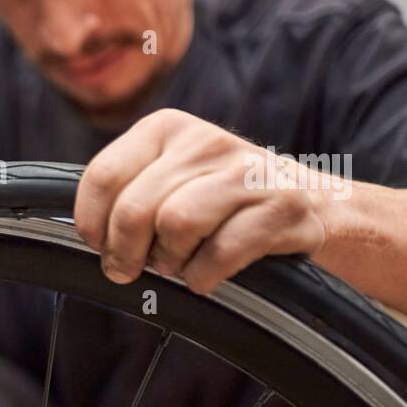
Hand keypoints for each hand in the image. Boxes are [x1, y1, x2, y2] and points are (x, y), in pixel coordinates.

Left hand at [74, 109, 333, 293]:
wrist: (317, 204)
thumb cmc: (224, 202)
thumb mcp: (171, 179)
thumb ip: (127, 194)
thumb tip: (89, 238)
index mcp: (166, 129)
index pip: (104, 176)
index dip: (93, 224)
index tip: (99, 246)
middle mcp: (205, 141)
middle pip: (135, 209)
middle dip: (126, 253)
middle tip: (134, 269)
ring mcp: (247, 171)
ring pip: (176, 226)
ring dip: (171, 261)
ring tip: (180, 263)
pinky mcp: (283, 205)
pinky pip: (220, 253)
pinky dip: (205, 276)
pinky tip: (210, 273)